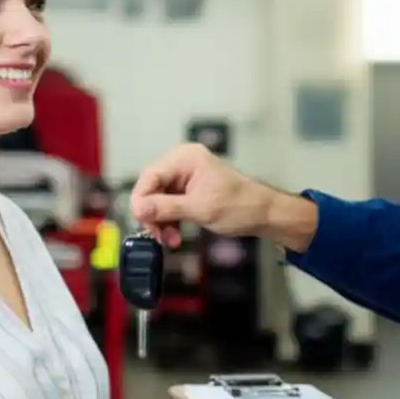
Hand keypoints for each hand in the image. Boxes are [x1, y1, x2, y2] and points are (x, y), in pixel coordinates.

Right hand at [130, 143, 273, 247]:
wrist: (262, 214)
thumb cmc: (239, 206)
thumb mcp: (199, 209)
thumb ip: (166, 208)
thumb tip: (138, 208)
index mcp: (185, 158)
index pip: (150, 176)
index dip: (142, 200)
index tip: (142, 222)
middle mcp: (182, 163)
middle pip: (151, 189)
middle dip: (153, 215)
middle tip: (158, 236)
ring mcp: (185, 176)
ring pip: (158, 200)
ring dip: (161, 221)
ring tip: (170, 240)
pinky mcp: (188, 190)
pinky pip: (169, 204)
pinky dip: (169, 220)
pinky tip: (174, 235)